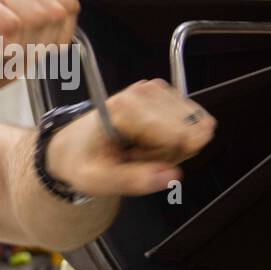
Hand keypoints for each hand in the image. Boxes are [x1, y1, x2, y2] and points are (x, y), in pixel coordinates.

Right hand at [0, 0, 81, 109]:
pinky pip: (9, 25)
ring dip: (19, 50)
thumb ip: (49, 5)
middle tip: (9, 54)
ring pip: (33, 18)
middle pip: (52, 12)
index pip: (65, 2)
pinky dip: (3, 49)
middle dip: (37, 45)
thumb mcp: (30, 36)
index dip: (57, 36)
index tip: (30, 47)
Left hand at [45, 79, 216, 197]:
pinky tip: (150, 140)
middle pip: (190, 132)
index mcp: (125, 108)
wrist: (75, 145)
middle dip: (170, 152)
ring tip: (140, 148)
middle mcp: (145, 91)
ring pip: (196, 127)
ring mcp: (157, 88)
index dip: (162, 158)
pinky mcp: (165, 92)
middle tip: (137, 156)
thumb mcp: (98, 181)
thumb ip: (133, 181)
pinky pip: (194, 122)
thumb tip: (172, 176)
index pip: (177, 138)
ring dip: (173, 146)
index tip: (134, 159)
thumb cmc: (84, 161)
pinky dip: (176, 137)